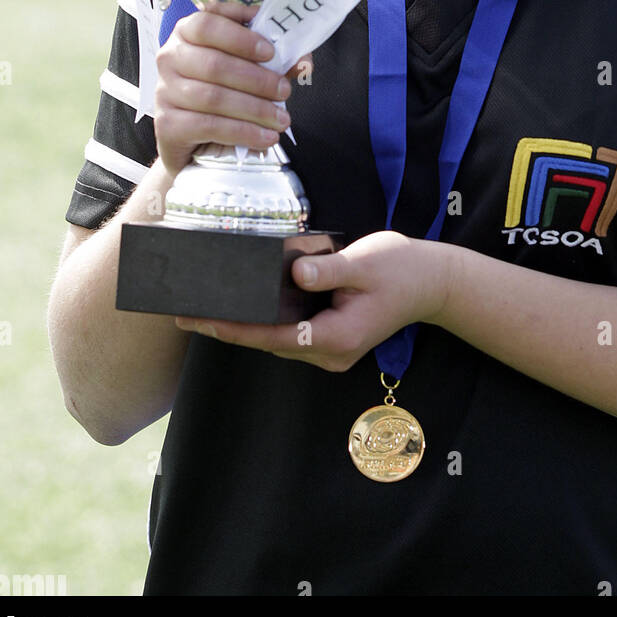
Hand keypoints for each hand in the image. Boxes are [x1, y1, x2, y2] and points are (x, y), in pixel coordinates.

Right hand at [153, 0, 311, 177]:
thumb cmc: (222, 92)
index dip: (240, 38)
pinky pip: (208, 126)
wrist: (194, 139)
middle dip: (257, 79)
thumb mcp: (246, 67)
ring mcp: (164, 91)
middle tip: (285, 91)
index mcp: (187, 32)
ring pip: (213, 97)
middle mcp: (170, 58)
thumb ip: (272, 58)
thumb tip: (303, 59)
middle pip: (214, 64)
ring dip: (255, 109)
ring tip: (281, 119)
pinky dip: (242, 132)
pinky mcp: (167, 124)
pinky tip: (265, 137)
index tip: (270, 52)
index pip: (207, 24)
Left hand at [174, 231, 456, 371]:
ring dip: (242, 324)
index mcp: (334, 338)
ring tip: (203, 306)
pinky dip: (263, 319)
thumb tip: (294, 272)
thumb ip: (329, 270)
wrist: (433, 283)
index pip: (270, 336)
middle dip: (226, 326)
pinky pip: (288, 332)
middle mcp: (328, 352)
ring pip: (274, 339)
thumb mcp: (365, 263)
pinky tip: (243, 303)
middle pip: (266, 342)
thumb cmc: (401, 270)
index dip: (231, 327)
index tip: (197, 318)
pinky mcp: (329, 338)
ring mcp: (329, 350)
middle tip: (183, 310)